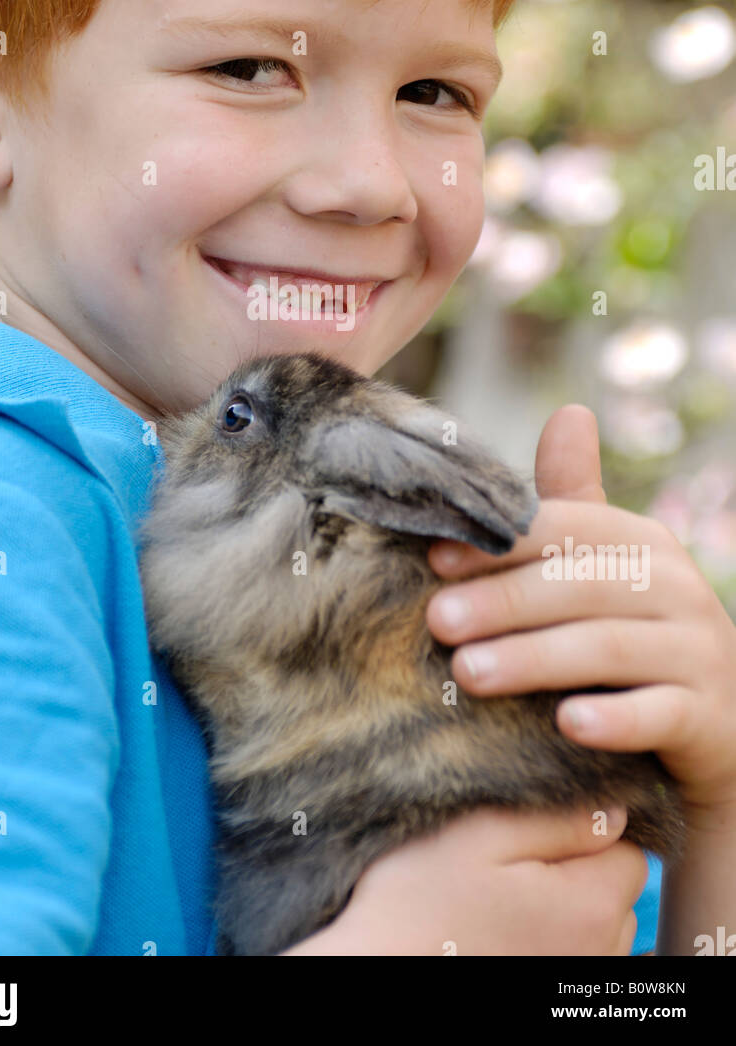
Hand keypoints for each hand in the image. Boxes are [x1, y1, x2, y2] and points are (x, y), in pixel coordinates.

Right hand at [290, 803, 646, 955]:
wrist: (375, 967)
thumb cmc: (418, 901)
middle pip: (612, 890)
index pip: (627, 849)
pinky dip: (542, 937)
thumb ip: (558, 816)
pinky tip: (498, 930)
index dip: (583, 827)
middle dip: (574, 868)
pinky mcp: (551, 994)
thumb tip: (615, 807)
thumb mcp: (481, 832)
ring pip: (594, 925)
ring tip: (499, 898)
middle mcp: (599, 954)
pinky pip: (568, 952)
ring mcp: (572, 981)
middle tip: (506, 861)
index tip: (531, 827)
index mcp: (590, 906)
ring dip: (560, 907)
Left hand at [426, 405, 735, 819]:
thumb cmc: (637, 638)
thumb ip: (572, 509)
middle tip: (437, 621)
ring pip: (611, 649)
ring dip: (536, 659)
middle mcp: (679, 588)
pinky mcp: (710, 720)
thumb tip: (569, 412)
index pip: (569, 529)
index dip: (501, 542)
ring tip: (468, 672)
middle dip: (504, 602)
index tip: (433, 560)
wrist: (716, 730)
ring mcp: (700, 654)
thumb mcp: (605, 572)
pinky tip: (567, 725)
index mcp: (644, 545)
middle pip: (583, 586)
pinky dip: (614, 719)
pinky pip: (661, 715)